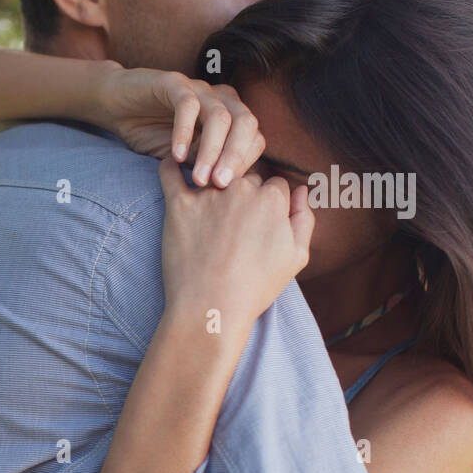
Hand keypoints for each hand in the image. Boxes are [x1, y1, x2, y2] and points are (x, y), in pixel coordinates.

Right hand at [94, 68, 265, 187]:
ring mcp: (199, 88)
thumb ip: (206, 167)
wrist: (117, 107)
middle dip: (235, 157)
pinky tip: (176, 156)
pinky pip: (187, 104)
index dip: (245, 165)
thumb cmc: (153, 133)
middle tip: (220, 186)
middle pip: (245, 124)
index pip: (254, 139)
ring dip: (211, 150)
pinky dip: (184, 131)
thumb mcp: (186, 158)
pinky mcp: (174, 82)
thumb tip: (227, 196)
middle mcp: (221, 99)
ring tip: (198, 179)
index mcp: (231, 117)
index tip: (227, 192)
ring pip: (219, 117)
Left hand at [158, 160, 313, 329]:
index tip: (258, 225)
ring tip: (209, 207)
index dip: (269, 204)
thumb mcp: (296, 256)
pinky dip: (171, 166)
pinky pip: (170, 173)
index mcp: (273, 199)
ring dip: (214, 182)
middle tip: (233, 226)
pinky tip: (174, 164)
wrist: (212, 308)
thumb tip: (301, 189)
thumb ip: (303, 218)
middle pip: (246, 178)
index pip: (275, 185)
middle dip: (243, 195)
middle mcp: (241, 190)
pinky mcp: (178, 205)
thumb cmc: (256, 287)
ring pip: (215, 174)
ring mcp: (208, 195)